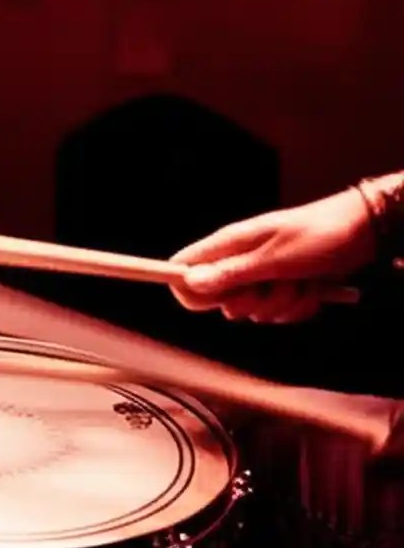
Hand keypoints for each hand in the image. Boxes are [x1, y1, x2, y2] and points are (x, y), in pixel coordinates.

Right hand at [169, 187, 375, 322]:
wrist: (363, 231)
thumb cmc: (319, 235)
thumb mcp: (274, 257)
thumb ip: (231, 272)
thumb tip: (189, 281)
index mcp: (229, 245)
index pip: (183, 267)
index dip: (187, 289)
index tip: (209, 300)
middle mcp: (240, 262)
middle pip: (220, 301)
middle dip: (250, 302)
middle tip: (270, 284)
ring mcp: (261, 278)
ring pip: (254, 312)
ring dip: (282, 302)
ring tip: (301, 279)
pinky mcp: (281, 290)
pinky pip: (278, 315)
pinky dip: (298, 307)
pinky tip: (311, 287)